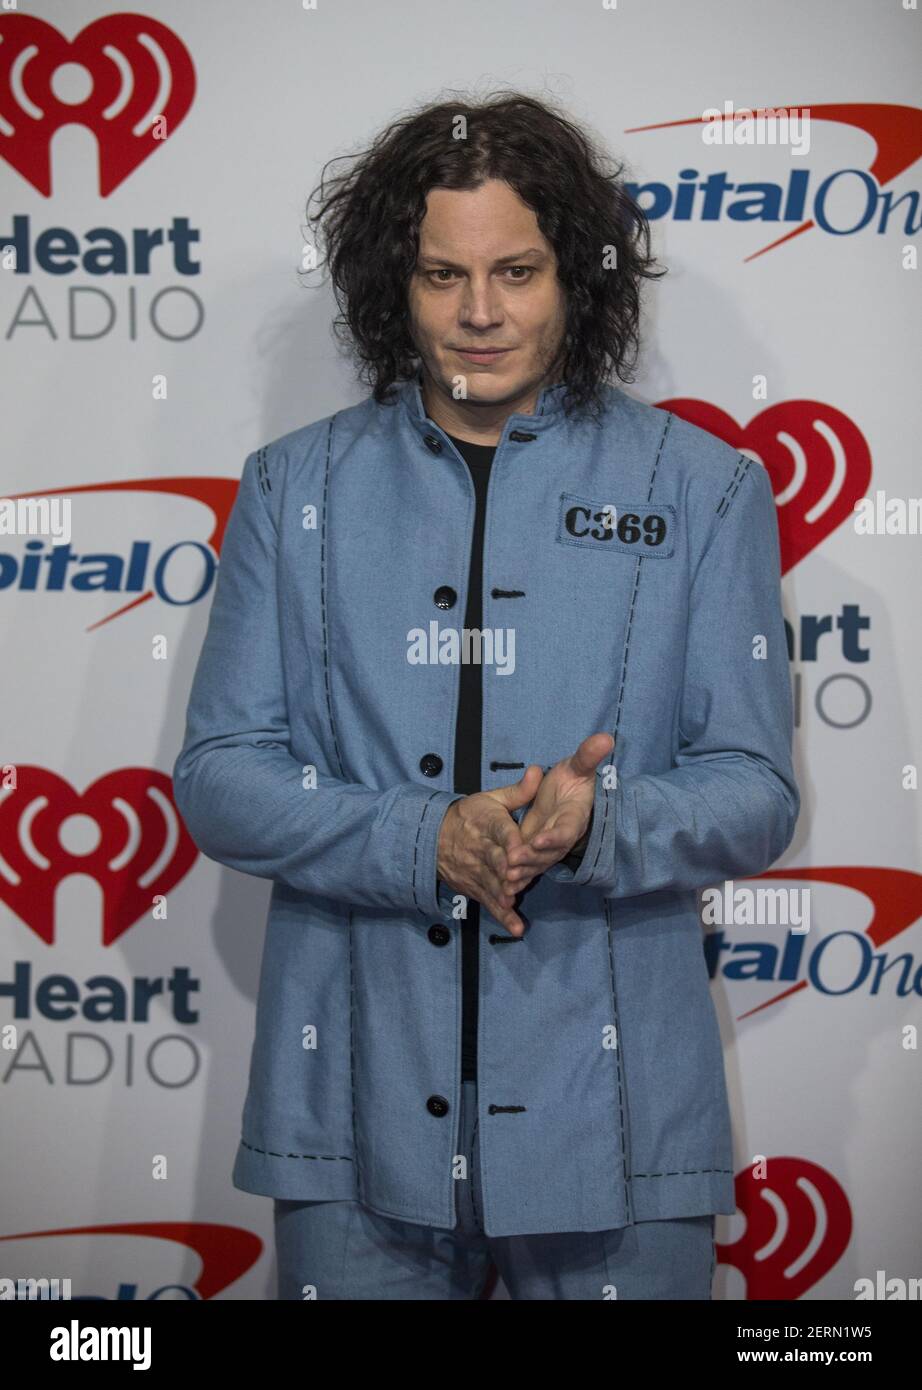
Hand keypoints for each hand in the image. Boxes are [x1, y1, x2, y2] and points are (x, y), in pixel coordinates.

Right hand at [437, 765, 542, 936]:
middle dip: (503, 869)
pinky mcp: (475, 887)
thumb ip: (519, 791)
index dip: (510, 841)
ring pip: (491, 882)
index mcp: (487, 822)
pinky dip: (502, 915)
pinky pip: (489, 902)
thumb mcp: (490, 799)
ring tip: (512, 901)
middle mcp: (481, 848)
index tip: (519, 849)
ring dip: (501, 893)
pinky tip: (516, 927)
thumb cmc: (469, 816)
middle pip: (494, 859)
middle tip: (514, 878)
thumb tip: (539, 771)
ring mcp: (476, 870)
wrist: (434, 836)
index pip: (500, 831)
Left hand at [503, 732, 614, 889]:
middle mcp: (562, 836)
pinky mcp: (537, 854)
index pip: (566, 829)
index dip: (555, 836)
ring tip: (506, 879)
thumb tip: (607, 737)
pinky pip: (528, 868)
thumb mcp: (578, 766)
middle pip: (549, 852)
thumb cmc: (572, 780)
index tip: (540, 840)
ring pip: (537, 864)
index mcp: (573, 817)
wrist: (568, 796)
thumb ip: (588, 755)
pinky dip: (518, 879)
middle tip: (513, 863)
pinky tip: (503, 889)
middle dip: (532, 859)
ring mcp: (549, 848)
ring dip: (523, 873)